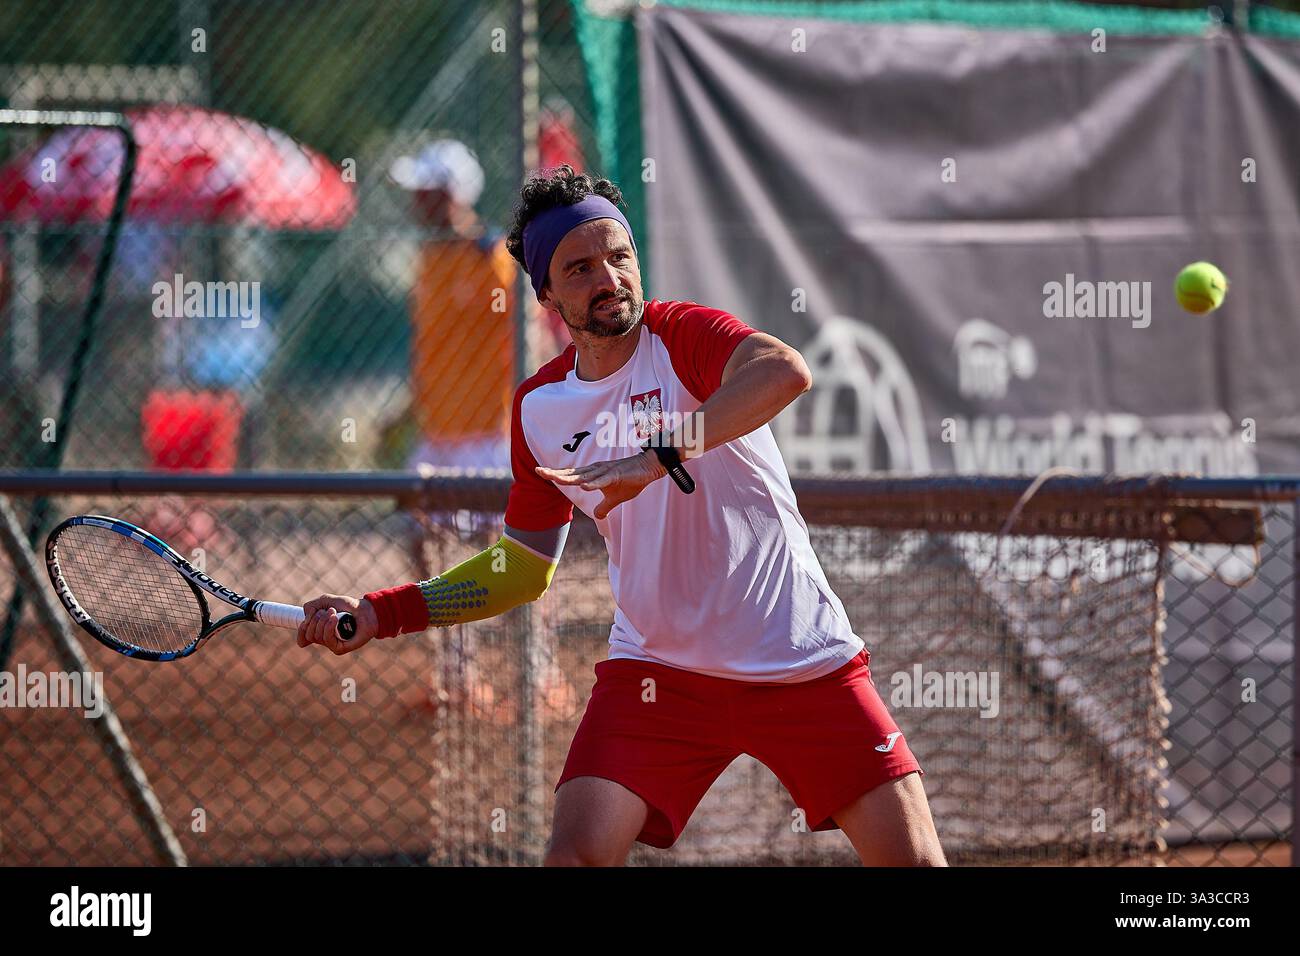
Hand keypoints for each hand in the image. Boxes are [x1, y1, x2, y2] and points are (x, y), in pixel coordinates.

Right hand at [297, 594, 377, 654]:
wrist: (366, 610)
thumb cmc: (348, 606)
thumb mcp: (325, 601)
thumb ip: (310, 607)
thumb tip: (304, 623)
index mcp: (319, 630)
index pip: (302, 637)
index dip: (301, 630)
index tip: (306, 620)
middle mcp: (324, 639)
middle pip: (308, 635)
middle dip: (316, 619)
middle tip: (329, 611)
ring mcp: (331, 644)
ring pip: (316, 636)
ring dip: (324, 620)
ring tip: (335, 613)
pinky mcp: (339, 648)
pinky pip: (327, 639)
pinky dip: (329, 627)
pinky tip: (335, 619)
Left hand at [537, 451, 667, 519]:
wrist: (647, 468)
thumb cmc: (630, 480)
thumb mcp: (615, 499)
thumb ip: (604, 507)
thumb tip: (598, 517)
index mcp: (592, 476)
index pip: (570, 476)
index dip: (555, 475)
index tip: (539, 471)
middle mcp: (595, 472)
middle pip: (571, 474)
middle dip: (554, 473)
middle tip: (538, 470)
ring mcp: (604, 473)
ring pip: (584, 476)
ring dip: (569, 478)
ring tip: (554, 479)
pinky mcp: (616, 475)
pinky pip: (603, 481)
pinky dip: (593, 484)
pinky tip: (584, 487)